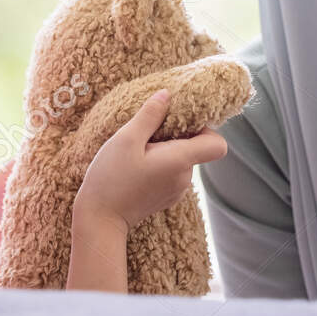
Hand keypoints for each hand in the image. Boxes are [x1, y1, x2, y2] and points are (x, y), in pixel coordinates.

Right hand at [74, 90, 227, 230]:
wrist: (99, 220)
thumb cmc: (111, 179)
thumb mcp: (126, 139)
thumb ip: (149, 115)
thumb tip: (167, 95)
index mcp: (180, 161)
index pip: (217, 144)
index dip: (205, 129)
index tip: (180, 123)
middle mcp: (185, 178)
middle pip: (196, 148)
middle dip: (176, 136)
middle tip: (145, 136)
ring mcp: (176, 190)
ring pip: (181, 160)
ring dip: (165, 150)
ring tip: (136, 153)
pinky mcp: (166, 197)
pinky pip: (171, 173)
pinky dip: (159, 165)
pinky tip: (136, 167)